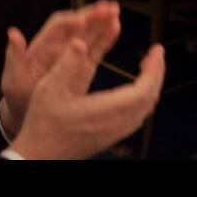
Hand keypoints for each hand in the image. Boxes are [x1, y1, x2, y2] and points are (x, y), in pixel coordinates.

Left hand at [0, 1, 121, 135]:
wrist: (28, 115)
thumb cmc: (18, 95)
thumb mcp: (13, 78)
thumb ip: (15, 56)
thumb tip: (12, 32)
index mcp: (42, 46)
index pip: (58, 26)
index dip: (71, 22)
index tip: (82, 20)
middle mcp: (59, 46)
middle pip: (78, 25)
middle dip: (92, 15)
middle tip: (107, 7)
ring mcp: (72, 55)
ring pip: (89, 34)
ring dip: (102, 22)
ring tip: (115, 11)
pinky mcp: (83, 66)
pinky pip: (96, 49)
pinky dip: (106, 38)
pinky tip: (116, 27)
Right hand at [10, 40, 163, 159]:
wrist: (39, 155)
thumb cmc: (43, 124)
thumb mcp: (49, 88)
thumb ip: (67, 64)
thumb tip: (80, 41)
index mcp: (105, 110)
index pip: (143, 90)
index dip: (154, 69)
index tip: (156, 50)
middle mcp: (115, 124)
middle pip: (150, 98)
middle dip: (157, 73)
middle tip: (154, 54)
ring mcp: (115, 133)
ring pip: (145, 109)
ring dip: (151, 86)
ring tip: (147, 67)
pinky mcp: (111, 137)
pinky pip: (137, 117)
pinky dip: (142, 98)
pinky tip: (133, 89)